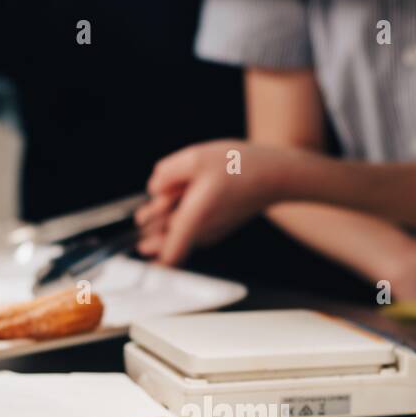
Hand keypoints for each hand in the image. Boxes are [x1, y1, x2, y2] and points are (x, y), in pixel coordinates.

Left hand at [136, 140, 304, 265]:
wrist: (275, 175)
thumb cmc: (240, 166)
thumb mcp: (194, 157)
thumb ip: (164, 174)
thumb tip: (153, 190)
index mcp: (193, 219)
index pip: (168, 258)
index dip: (151, 258)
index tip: (139, 250)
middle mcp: (201, 233)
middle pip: (163, 242)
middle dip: (152, 223)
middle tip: (158, 203)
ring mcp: (209, 233)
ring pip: (175, 231)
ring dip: (168, 215)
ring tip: (179, 192)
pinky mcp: (215, 228)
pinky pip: (189, 225)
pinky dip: (183, 212)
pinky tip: (192, 192)